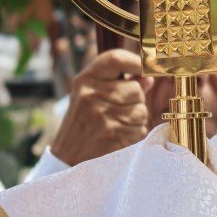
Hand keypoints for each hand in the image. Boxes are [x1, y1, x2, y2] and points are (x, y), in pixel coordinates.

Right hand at [50, 48, 150, 165]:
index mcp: (85, 80)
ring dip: (136, 120)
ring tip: (116, 125)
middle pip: (136, 88)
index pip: (115, 59)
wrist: (67, 157)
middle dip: (135, 101)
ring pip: (141, 110)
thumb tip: (148, 78)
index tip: (144, 69)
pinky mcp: (113, 134)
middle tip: (119, 110)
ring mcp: (101, 115)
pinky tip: (118, 137)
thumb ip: (119, 83)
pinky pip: (140, 129)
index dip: (135, 62)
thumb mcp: (92, 96)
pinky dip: (134, 134)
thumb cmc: (83, 122)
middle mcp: (91, 95)